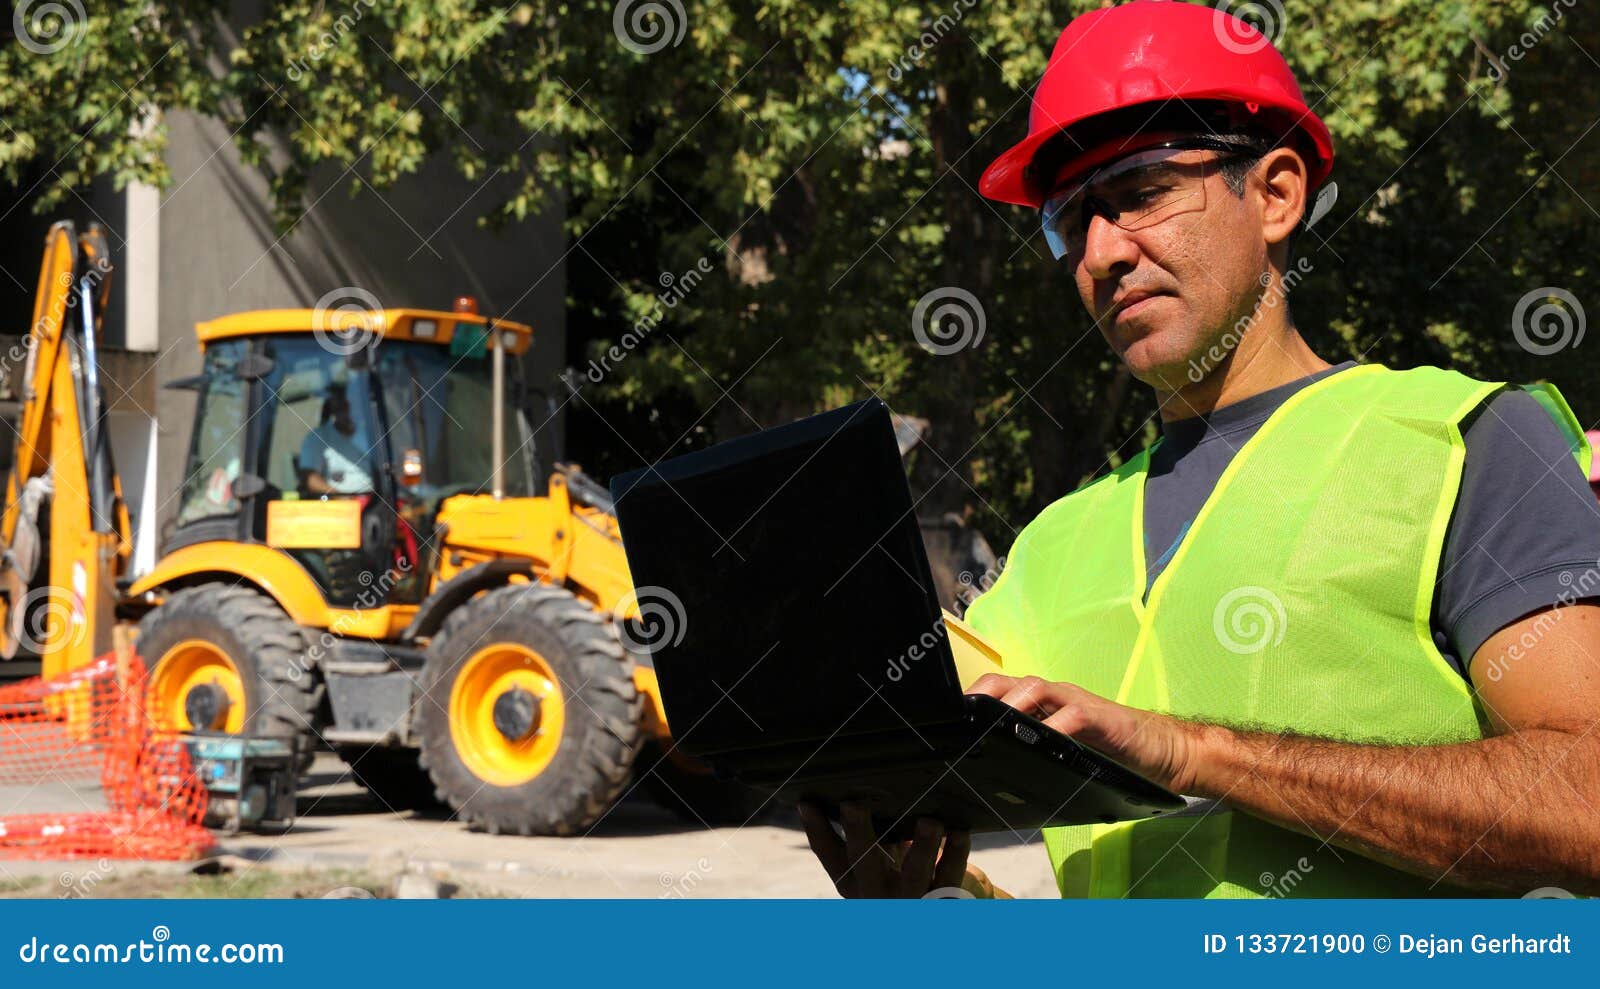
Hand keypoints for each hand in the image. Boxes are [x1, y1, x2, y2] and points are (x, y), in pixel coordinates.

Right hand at [799, 801, 970, 897]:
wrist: (922, 923)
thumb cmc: (898, 884)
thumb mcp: (880, 866)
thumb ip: (874, 835)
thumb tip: (866, 787)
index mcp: (854, 883)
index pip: (829, 855)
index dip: (816, 829)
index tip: (806, 802)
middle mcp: (877, 894)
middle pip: (864, 862)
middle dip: (859, 832)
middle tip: (853, 804)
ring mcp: (909, 901)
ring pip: (914, 874)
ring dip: (922, 846)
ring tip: (930, 822)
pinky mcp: (941, 903)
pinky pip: (950, 877)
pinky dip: (956, 854)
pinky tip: (959, 831)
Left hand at [966, 674, 1205, 793]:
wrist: (1160, 751)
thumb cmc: (1105, 751)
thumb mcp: (1060, 751)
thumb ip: (1031, 750)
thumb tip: (991, 769)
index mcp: (1038, 704)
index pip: (997, 691)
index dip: (971, 699)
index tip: (946, 718)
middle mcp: (1053, 696)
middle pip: (1008, 683)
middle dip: (982, 695)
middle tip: (959, 718)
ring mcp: (1075, 702)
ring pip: (1034, 689)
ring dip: (1010, 705)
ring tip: (990, 724)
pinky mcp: (1100, 717)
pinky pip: (1072, 716)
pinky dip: (1054, 728)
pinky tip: (1042, 742)